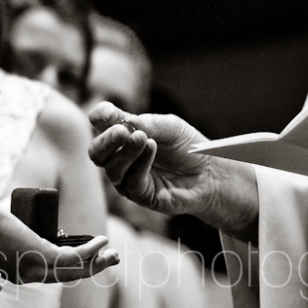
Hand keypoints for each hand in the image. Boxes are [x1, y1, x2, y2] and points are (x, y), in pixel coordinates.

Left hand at [0, 199, 118, 283]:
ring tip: (113, 254)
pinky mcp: (41, 257)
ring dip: (98, 262)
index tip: (87, 248)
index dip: (76, 261)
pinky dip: (92, 251)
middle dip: (93, 266)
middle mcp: (30, 273)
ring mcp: (36, 267)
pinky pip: (74, 259)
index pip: (54, 269)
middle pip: (70, 274)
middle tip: (109, 257)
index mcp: (22, 268)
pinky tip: (102, 242)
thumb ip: (5, 221)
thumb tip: (6, 208)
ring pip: (76, 271)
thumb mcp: (2, 225)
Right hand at [87, 102, 258, 240]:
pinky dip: (140, 162)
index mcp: (125, 135)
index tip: (106, 113)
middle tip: (121, 131)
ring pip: (112, 168)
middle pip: (97, 152)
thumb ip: (147, 123)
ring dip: (126, 151)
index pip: (102, 126)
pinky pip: (131, 181)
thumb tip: (123, 122)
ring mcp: (128, 178)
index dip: (100, 118)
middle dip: (106, 140)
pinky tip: (151, 148)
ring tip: (142, 138)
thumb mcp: (170, 127)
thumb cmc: (188, 147)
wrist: (210, 171)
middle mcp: (121, 157)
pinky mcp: (140, 195)